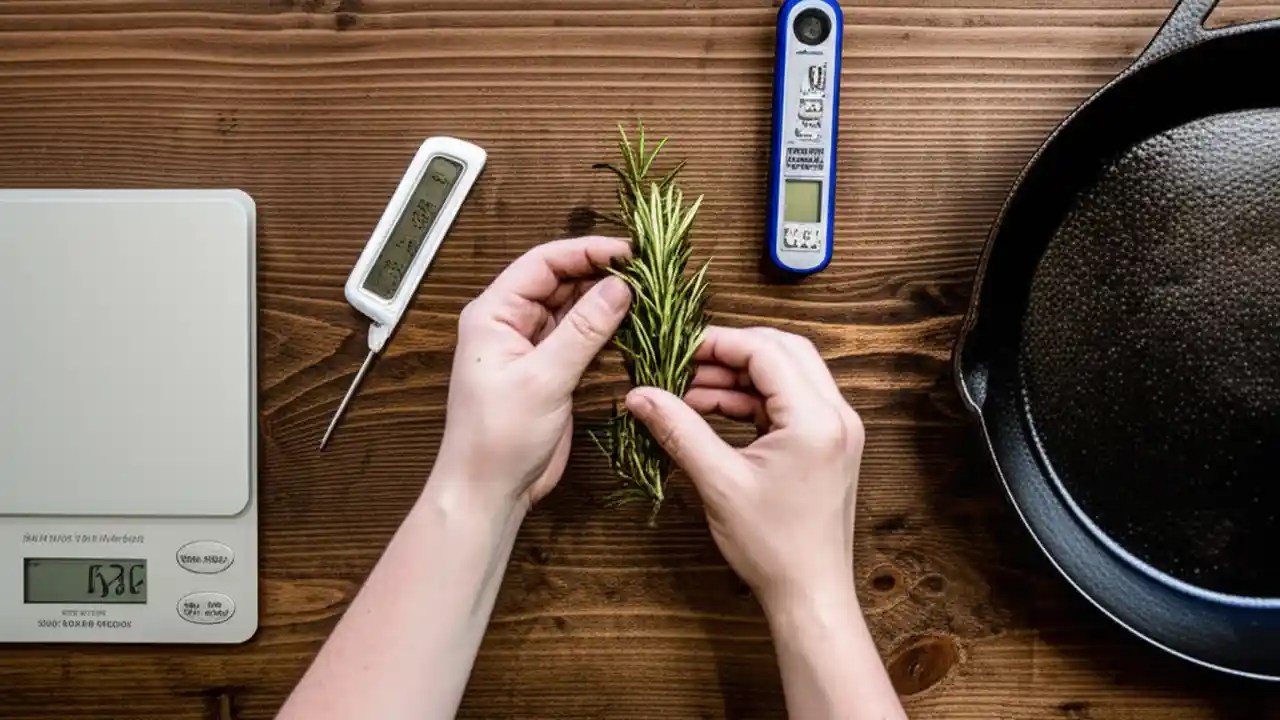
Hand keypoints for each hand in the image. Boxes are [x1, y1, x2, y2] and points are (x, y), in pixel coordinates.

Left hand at [434, 236, 631, 510]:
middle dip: (600, 272)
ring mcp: (530, 346)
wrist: (489, 491)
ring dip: (605, 300)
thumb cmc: (497, 438)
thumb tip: (620, 287)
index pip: (542, 263)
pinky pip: (579, 336)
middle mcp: (510, 323)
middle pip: (559, 280)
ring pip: (572, 307)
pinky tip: (631, 323)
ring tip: (645, 293)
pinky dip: (604, 328)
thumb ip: (583, 330)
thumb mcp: (543, 379)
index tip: (628, 252)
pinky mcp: (549, 370)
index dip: (585, 252)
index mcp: (493, 314)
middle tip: (645, 273)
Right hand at [625, 326, 863, 611]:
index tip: (678, 349)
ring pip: (788, 373)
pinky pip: (790, 400)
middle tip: (685, 363)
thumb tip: (638, 395)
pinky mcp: (828, 442)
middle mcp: (837, 415)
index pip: (767, 352)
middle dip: (732, 351)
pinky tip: (713, 410)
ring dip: (740, 376)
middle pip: (784, 350)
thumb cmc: (772, 546)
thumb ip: (678, 430)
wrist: (809, 593)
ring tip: (690, 392)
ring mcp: (837, 428)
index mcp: (816, 420)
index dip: (719, 343)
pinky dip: (753, 399)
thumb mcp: (718, 482)